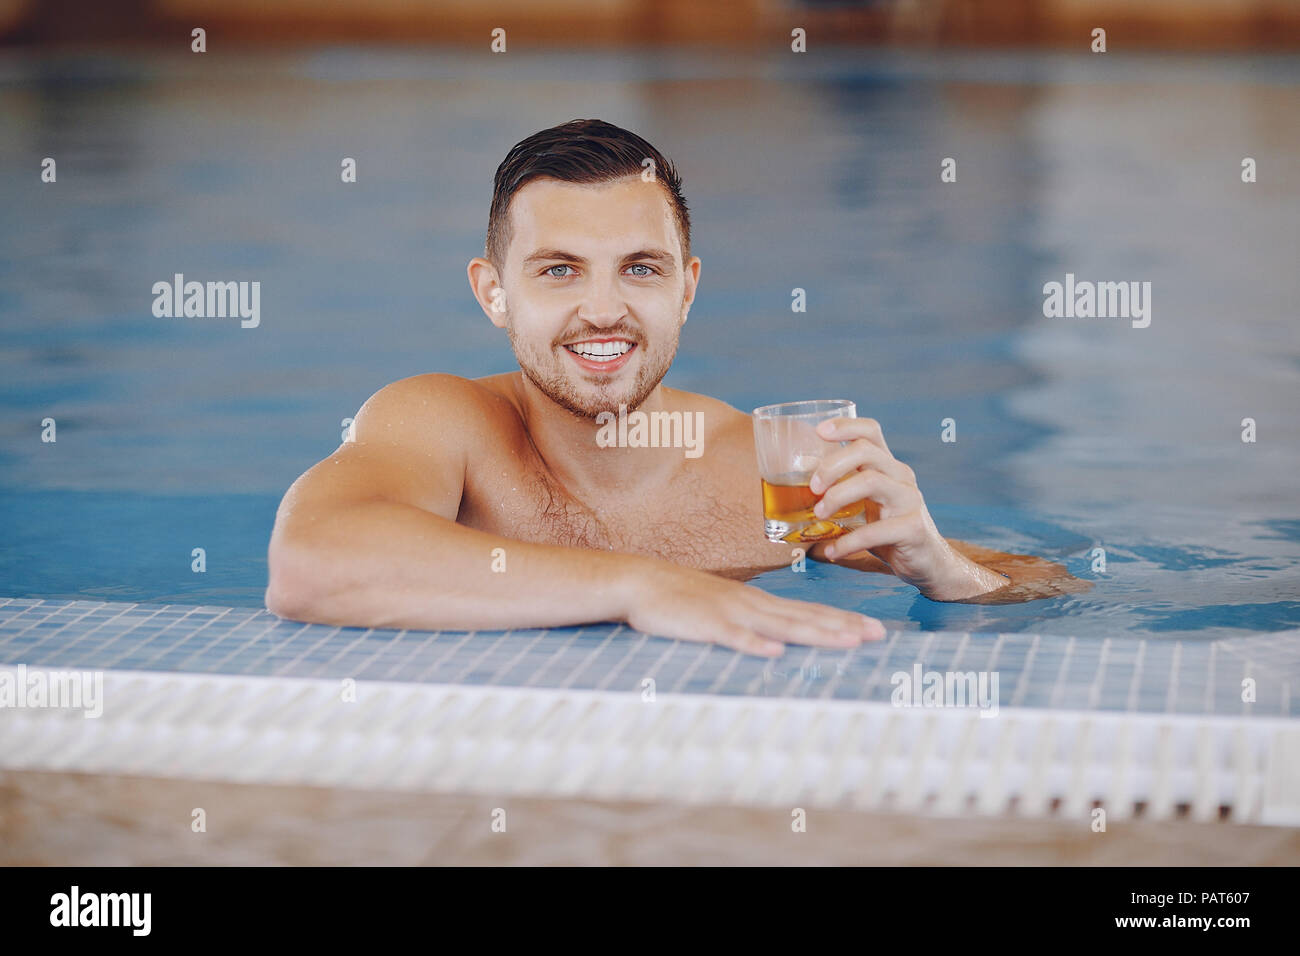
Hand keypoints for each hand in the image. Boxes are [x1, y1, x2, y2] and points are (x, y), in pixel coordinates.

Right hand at [624, 559, 885, 656]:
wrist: (641, 582)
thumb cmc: (681, 597)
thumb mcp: (724, 606)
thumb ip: (751, 621)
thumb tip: (779, 639)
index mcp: (757, 603)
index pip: (808, 611)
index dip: (842, 620)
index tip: (873, 628)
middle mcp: (751, 605)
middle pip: (805, 617)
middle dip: (843, 627)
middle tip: (878, 634)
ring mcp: (730, 614)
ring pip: (779, 625)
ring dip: (814, 633)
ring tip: (846, 641)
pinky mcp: (705, 625)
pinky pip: (732, 637)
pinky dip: (753, 644)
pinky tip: (773, 652)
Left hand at [808, 417, 1008, 600]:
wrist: (928, 563)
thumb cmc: (888, 532)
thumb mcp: (864, 506)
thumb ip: (839, 494)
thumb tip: (791, 493)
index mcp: (887, 467)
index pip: (870, 432)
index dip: (846, 425)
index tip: (819, 431)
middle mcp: (901, 476)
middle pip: (865, 451)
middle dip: (832, 465)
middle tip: (812, 488)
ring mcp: (910, 500)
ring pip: (871, 481)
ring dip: (837, 497)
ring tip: (818, 516)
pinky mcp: (913, 528)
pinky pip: (876, 530)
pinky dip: (848, 542)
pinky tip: (832, 551)